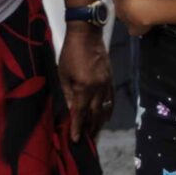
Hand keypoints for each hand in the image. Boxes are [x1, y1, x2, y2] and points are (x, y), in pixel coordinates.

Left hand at [57, 25, 113, 139]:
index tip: (75, 140)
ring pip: (106, 109)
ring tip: (95, 132)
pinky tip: (105, 117)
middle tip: (86, 140)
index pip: (81, 112)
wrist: (87, 35)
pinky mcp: (112, 79)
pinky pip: (112, 99)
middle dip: (91, 128)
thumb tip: (71, 109)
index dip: (77, 127)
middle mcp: (98, 88)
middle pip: (96, 114)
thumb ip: (67, 93)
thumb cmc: (70, 53)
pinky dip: (109, 110)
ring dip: (100, 122)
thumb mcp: (63, 74)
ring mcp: (107, 84)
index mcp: (84, 87)